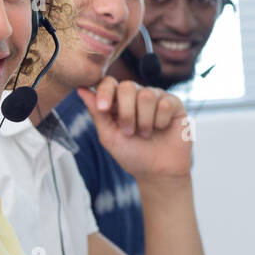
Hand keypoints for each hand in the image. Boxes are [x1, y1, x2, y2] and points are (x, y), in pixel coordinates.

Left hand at [75, 80, 190, 182]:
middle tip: (129, 132)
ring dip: (144, 121)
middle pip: (127, 86)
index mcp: (118, 102)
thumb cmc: (132, 155)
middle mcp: (136, 96)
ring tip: (146, 134)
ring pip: (147, 95)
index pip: (109, 82)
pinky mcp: (174, 103)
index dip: (105, 92)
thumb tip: (80, 89)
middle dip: (126, 113)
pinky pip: (165, 103)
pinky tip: (161, 128)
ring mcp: (156, 97)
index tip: (103, 108)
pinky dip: (160, 121)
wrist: (158, 171)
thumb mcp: (109, 136)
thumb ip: (96, 112)